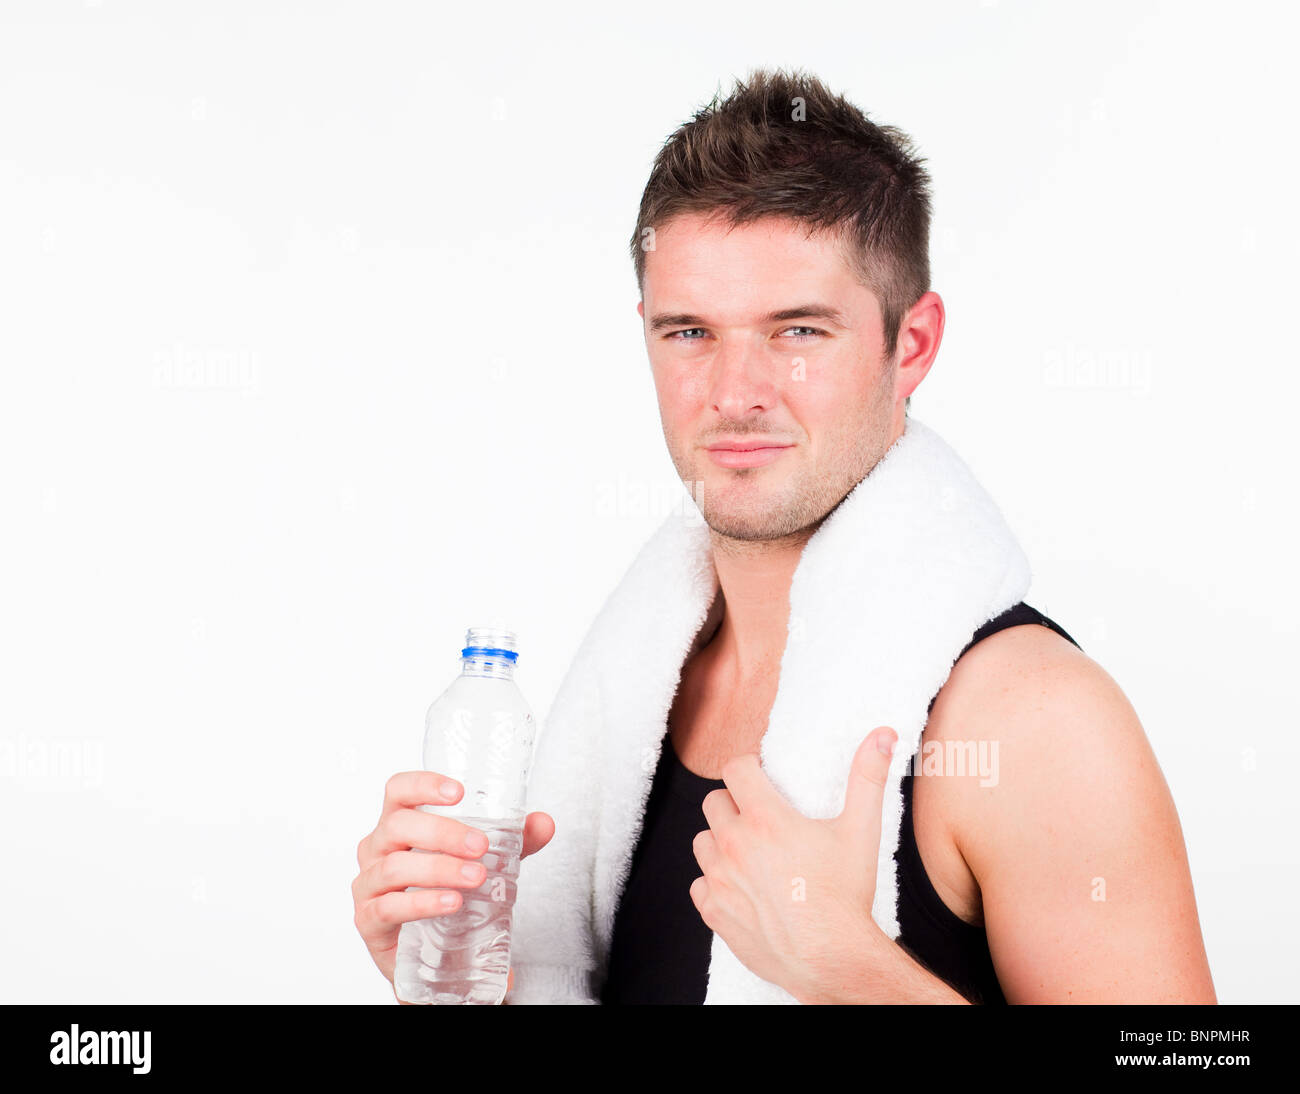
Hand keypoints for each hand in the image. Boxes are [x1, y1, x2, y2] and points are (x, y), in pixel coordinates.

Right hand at [352, 771, 554, 996]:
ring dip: (438, 869)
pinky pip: (388, 908)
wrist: (434, 957)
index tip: (458, 792)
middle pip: (398, 825)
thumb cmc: (448, 893)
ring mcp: (368, 885)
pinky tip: (451, 903)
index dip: (423, 784)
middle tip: (480, 846)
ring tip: (475, 877)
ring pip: (394, 867)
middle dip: (442, 832)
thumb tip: (543, 823)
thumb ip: (515, 842)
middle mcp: (377, 849)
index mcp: (399, 824)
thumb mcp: (485, 862)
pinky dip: (422, 903)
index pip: (398, 790)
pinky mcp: (368, 922)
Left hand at [690, 726, 896, 1001]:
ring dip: (721, 842)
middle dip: (733, 804)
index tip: (759, 778)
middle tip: (758, 818)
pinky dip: (715, 883)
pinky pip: (699, 885)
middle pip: (714, 802)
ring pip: (703, 841)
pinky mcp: (714, 911)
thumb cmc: (845, 897)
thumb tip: (882, 735)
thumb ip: (867, 777)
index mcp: (765, 819)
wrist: (832, 959)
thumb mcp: (860, 830)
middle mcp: (734, 844)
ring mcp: (719, 879)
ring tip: (750, 853)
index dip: (747, 769)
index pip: (735, 769)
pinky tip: (741, 888)